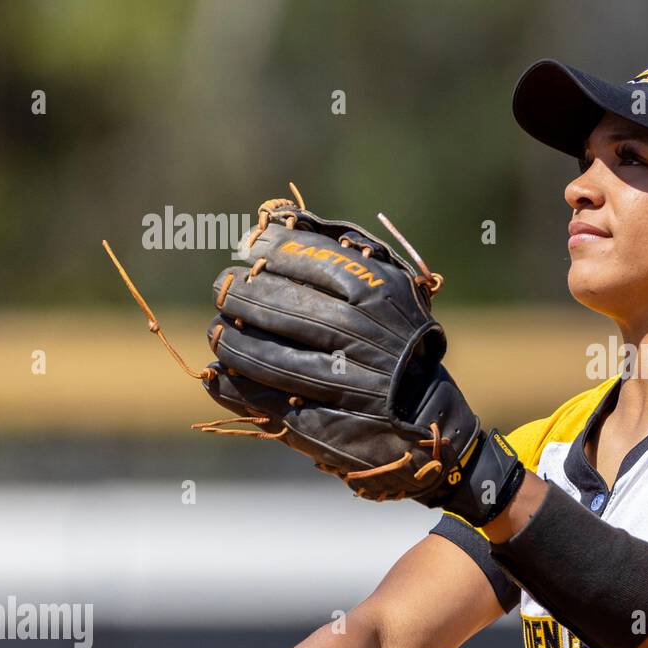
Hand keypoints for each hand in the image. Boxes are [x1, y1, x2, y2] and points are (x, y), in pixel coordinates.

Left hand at [199, 193, 523, 524]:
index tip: (249, 249)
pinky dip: (232, 384)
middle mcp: (360, 335)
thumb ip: (344, 261)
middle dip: (239, 293)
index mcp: (377, 295)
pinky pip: (262, 400)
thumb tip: (281, 223)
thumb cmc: (402, 348)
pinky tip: (221, 371)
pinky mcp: (322, 424)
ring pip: (264, 356)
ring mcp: (341, 383)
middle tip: (222, 288)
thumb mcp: (392, 295)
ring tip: (220, 331)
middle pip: (277, 305)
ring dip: (231, 340)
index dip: (268, 251)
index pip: (305, 260)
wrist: (428, 422)